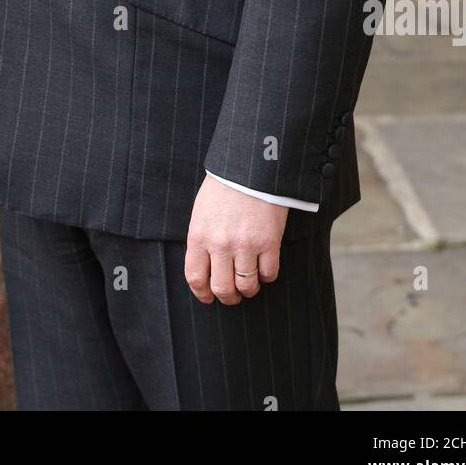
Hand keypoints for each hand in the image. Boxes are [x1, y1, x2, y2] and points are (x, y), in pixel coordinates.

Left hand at [185, 176, 288, 304]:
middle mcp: (220, 243)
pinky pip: (269, 273)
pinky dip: (267, 276)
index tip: (207, 297)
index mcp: (199, 235)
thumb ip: (201, 239)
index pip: (195, 277)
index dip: (201, 293)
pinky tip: (264, 269)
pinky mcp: (269, 241)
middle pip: (222, 288)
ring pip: (247, 285)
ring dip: (248, 290)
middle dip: (228, 297)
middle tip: (232, 296)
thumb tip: (205, 266)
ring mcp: (245, 244)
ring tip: (250, 285)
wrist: (250, 167)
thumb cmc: (224, 187)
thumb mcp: (201, 211)